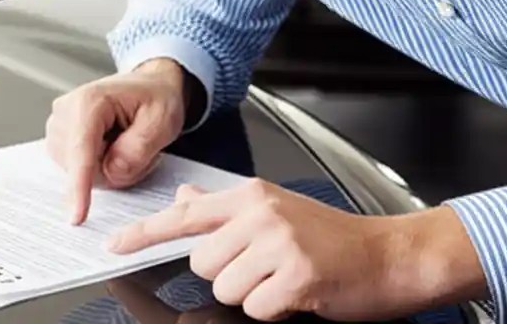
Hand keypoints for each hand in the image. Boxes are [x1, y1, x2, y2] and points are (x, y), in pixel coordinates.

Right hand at [46, 58, 186, 224]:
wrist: (149, 86)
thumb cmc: (156, 97)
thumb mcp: (162, 120)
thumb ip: (138, 148)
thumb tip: (111, 171)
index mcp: (90, 101)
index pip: (80, 151)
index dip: (78, 186)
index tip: (77, 216)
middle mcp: (66, 111)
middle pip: (81, 167)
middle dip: (113, 169)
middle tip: (140, 147)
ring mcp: (59, 126)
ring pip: (79, 172)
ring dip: (108, 169)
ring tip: (128, 144)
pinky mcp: (60, 139)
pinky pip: (78, 170)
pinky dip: (100, 167)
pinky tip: (114, 148)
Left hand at [107, 180, 487, 320]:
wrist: (392, 255)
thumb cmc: (334, 237)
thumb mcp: (275, 209)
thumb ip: (226, 207)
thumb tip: (184, 199)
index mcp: (251, 196)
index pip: (184, 214)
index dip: (144, 233)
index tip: (114, 245)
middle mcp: (261, 214)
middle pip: (201, 262)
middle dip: (227, 276)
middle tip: (264, 269)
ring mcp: (280, 244)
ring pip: (225, 288)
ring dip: (253, 295)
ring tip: (284, 280)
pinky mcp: (298, 276)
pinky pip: (257, 309)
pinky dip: (275, 311)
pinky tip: (298, 294)